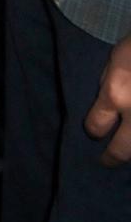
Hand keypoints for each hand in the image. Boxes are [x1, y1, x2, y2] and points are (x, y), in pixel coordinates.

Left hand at [86, 33, 130, 165]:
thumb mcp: (116, 59)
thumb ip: (109, 84)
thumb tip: (106, 106)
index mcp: (117, 94)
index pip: (96, 126)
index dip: (93, 130)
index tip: (94, 133)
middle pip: (122, 150)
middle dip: (112, 157)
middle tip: (106, 161)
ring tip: (129, 153)